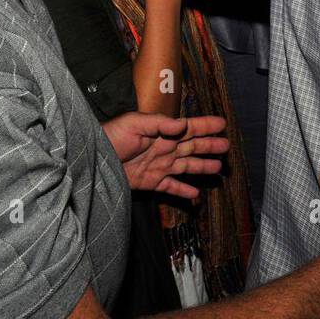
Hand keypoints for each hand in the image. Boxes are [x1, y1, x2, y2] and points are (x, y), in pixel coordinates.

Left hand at [102, 112, 226, 199]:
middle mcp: (163, 149)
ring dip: (202, 167)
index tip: (222, 123)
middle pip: (192, 147)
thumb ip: (159, 123)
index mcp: (161, 132)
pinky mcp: (151, 182)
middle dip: (209, 146)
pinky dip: (183, 192)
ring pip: (186, 167)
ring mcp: (158, 166)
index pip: (188, 128)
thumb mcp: (133, 123)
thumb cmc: (110, 137)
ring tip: (218, 168)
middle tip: (226, 146)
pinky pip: (171, 187)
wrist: (93, 161)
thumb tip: (182, 124)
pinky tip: (195, 195)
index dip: (206, 125)